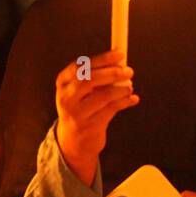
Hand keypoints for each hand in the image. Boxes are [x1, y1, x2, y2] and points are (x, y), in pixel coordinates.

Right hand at [54, 50, 137, 182]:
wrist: (73, 141)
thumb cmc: (81, 109)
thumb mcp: (80, 92)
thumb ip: (96, 77)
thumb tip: (121, 62)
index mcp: (63, 83)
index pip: (81, 65)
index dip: (102, 58)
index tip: (120, 54)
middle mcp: (66, 97)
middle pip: (90, 79)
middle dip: (112, 72)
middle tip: (129, 71)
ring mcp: (76, 113)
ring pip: (103, 96)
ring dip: (121, 89)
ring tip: (130, 87)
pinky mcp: (89, 126)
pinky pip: (111, 109)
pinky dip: (125, 102)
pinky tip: (132, 99)